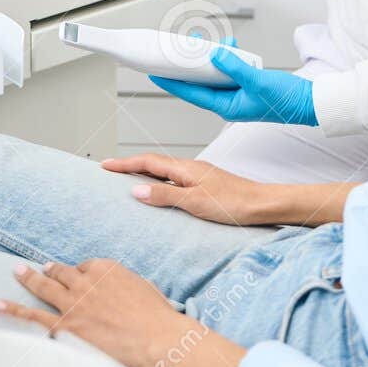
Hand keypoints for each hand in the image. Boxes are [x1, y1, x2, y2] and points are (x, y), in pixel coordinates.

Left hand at [0, 257, 186, 366]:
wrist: (156, 337)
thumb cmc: (157, 316)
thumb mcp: (144, 287)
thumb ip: (125, 284)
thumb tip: (121, 289)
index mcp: (106, 268)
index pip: (86, 266)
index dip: (81, 273)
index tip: (78, 277)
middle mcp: (85, 281)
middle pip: (62, 272)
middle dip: (49, 269)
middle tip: (37, 266)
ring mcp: (72, 303)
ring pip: (44, 286)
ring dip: (28, 277)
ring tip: (16, 271)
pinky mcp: (64, 326)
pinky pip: (33, 316)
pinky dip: (14, 309)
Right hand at [102, 153, 280, 224]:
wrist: (262, 204)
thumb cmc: (234, 203)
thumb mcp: (194, 202)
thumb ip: (165, 195)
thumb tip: (136, 190)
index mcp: (185, 168)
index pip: (147, 162)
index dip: (124, 163)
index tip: (105, 165)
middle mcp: (191, 168)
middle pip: (153, 163)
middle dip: (130, 166)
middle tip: (110, 171)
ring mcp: (199, 175)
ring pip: (164, 171)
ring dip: (144, 174)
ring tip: (127, 181)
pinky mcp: (205, 184)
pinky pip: (175, 179)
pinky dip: (160, 182)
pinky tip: (160, 191)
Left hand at [151, 46, 315, 124]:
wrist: (310, 103)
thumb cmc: (286, 101)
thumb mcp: (258, 81)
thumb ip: (235, 67)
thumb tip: (214, 54)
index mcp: (227, 107)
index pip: (192, 93)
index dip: (173, 83)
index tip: (156, 74)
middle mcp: (230, 101)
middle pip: (200, 83)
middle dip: (188, 67)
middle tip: (174, 52)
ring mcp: (239, 94)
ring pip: (215, 74)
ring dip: (210, 59)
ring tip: (204, 44)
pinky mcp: (248, 85)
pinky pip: (230, 70)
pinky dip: (229, 58)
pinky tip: (230, 47)